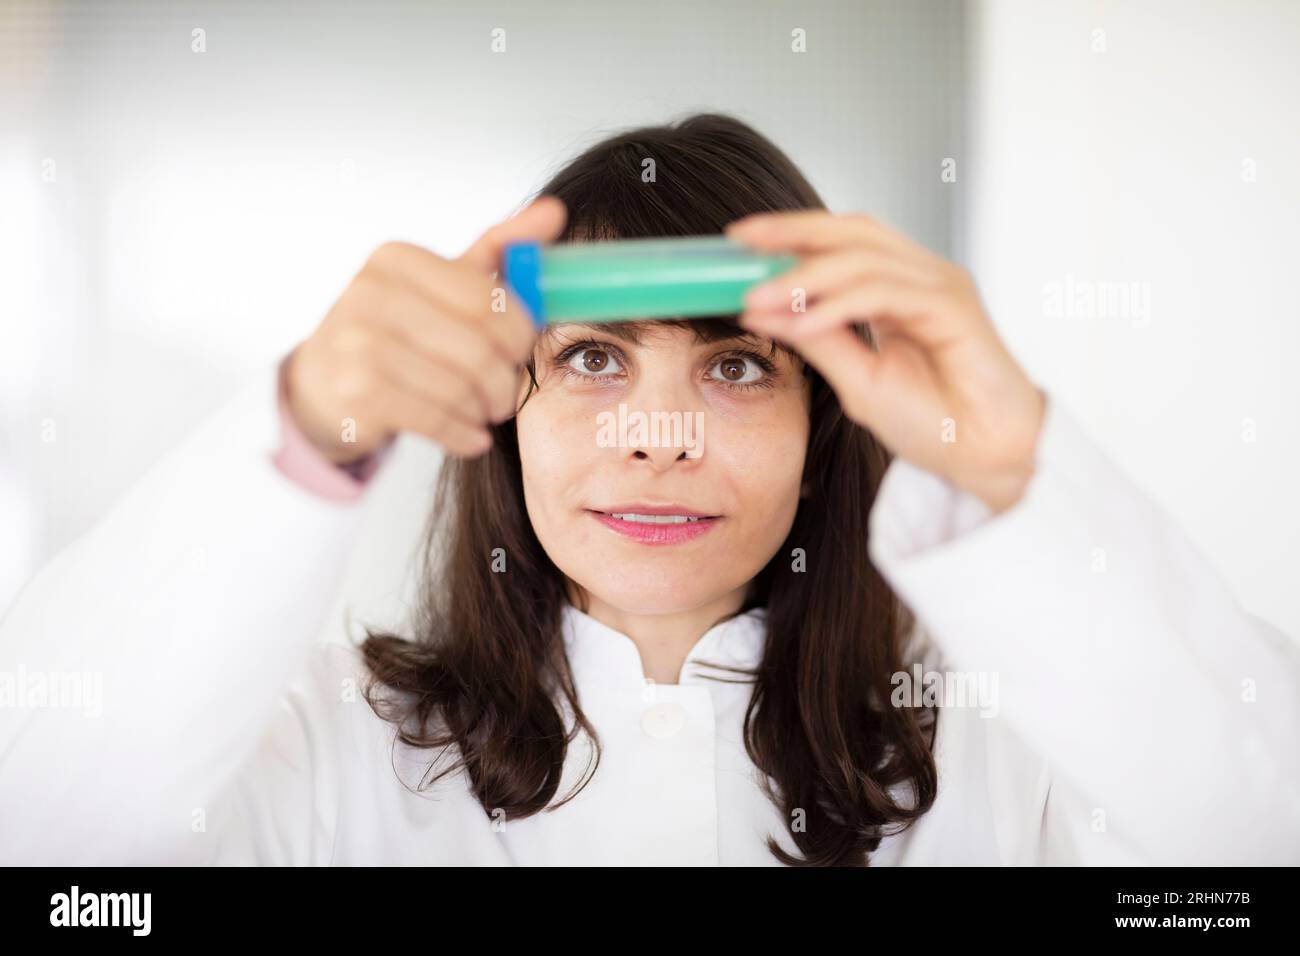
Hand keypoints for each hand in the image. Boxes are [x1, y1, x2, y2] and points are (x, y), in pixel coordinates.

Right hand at [285, 196, 566, 461]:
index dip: (520, 332)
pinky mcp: (355, 393)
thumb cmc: (396, 330)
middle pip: (479, 348)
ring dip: (484, 410)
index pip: (488, 298)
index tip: (520, 351)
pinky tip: (471, 436)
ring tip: (484, 412)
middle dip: (505, 380)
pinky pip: (436, 419)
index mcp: (397, 259)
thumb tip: (556, 212)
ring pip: (461, 388)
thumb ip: (499, 248)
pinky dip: (464, 434)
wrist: (322, 384)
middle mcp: (370, 294)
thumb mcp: (443, 284)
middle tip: (506, 394)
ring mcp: (357, 344)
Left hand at [727, 211, 1045, 514]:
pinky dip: (840, 305)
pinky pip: (887, 294)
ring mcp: (941, 286)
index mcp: (897, 287)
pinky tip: (806, 322)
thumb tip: (757, 309)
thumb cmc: (931, 421)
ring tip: (758, 297)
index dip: (791, 233)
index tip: (738, 241)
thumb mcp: (855, 378)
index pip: (840, 242)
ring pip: (865, 260)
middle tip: (742, 243)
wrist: (983, 457)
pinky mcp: (955, 308)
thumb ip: (814, 340)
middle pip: (853, 233)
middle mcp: (921, 277)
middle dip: (792, 232)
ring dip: (805, 276)